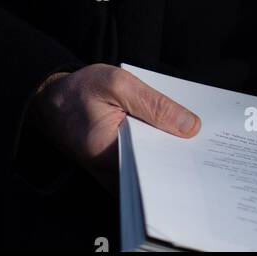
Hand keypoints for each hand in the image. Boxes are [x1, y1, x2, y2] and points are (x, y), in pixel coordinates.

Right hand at [26, 64, 200, 189]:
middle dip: (178, 157)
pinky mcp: (114, 166)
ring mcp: (111, 172)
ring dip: (169, 154)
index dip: (180, 157)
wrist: (51, 98)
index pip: (153, 165)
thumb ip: (155, 105)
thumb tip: (190, 126)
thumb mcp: (119, 83)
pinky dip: (157, 150)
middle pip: (154, 171)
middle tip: (205, 147)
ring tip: (194, 141)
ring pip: (150, 169)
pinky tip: (173, 137)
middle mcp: (110, 171)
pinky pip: (142, 163)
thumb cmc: (81, 88)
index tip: (203, 151)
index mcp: (107, 153)